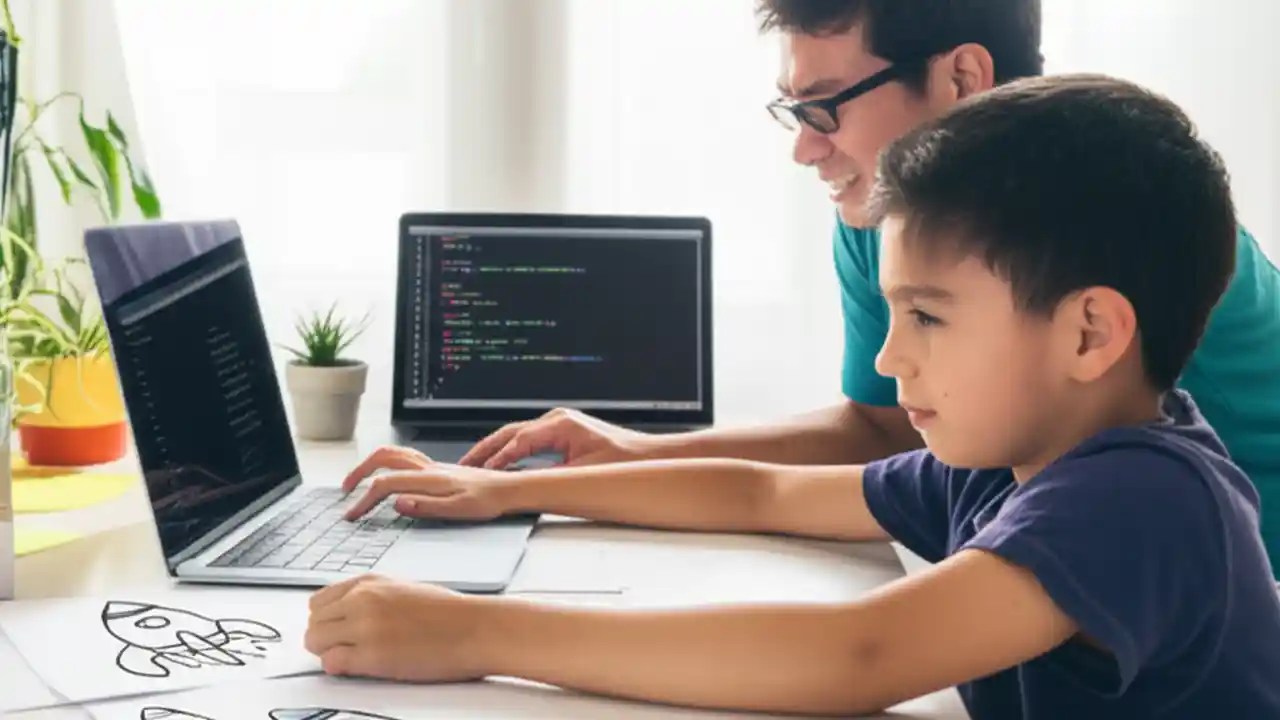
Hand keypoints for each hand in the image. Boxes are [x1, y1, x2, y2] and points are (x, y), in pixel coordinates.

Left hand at [305, 574, 489, 682]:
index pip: (319, 601)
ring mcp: (366, 626)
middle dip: (326, 638)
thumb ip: (370, 598)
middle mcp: (363, 599)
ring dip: (330, 653)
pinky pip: (331, 663)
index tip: (339, 631)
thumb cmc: (450, 613)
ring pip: (315, 641)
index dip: (328, 620)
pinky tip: (360, 667)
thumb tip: (346, 617)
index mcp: (369, 582)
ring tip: (357, 658)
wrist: (476, 628)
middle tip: (348, 648)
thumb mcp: (403, 590)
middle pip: (314, 622)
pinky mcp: (372, 655)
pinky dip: (339, 668)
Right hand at [341, 446, 510, 520]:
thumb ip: (427, 506)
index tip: (352, 515)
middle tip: (346, 490)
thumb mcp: (459, 510)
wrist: (509, 489)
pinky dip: (388, 464)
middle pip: (384, 458)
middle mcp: (429, 468)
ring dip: (372, 464)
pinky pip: (406, 459)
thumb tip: (397, 502)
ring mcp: (433, 466)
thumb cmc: (489, 502)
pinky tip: (390, 477)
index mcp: (429, 478)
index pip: (386, 484)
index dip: (364, 500)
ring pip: (394, 454)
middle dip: (359, 471)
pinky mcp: (439, 469)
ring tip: (359, 480)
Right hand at [459, 407, 653, 468]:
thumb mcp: (582, 474)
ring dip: (495, 451)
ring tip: (473, 466)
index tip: (479, 475)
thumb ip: (549, 478)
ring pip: (517, 436)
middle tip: (461, 467)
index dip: (496, 460)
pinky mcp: (563, 434)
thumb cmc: (624, 462)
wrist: (649, 456)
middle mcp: (557, 420)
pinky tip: (500, 465)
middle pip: (510, 433)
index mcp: (561, 425)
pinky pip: (529, 442)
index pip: (517, 441)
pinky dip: (511, 453)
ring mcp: (559, 425)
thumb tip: (521, 486)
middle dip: (484, 451)